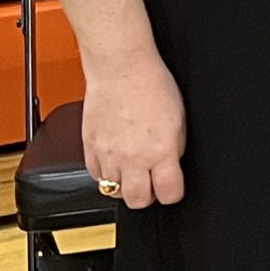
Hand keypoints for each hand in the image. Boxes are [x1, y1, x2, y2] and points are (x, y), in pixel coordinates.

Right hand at [80, 51, 187, 206]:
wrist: (121, 69)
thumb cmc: (152, 85)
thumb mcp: (180, 119)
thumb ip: (175, 149)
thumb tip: (171, 166)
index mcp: (160, 151)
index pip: (169, 194)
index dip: (173, 193)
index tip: (172, 187)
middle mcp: (133, 158)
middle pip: (137, 201)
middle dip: (147, 196)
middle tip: (151, 182)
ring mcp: (108, 155)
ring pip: (113, 191)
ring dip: (124, 185)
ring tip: (132, 169)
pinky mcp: (89, 148)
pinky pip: (95, 175)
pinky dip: (105, 173)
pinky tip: (115, 160)